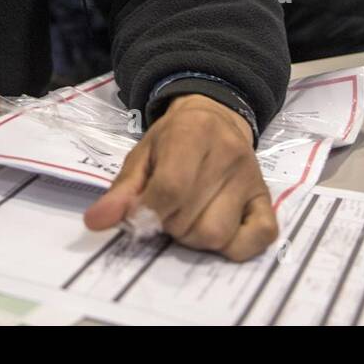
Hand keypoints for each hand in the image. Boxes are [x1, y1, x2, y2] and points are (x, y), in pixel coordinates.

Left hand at [83, 94, 277, 260]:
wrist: (215, 117)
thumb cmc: (171, 140)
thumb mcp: (141, 155)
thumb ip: (122, 191)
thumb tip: (96, 222)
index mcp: (194, 134)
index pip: (171, 188)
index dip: (149, 212)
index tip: (139, 217)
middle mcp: (229, 155)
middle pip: (191, 219)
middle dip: (169, 225)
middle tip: (166, 211)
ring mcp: (252, 179)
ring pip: (218, 234)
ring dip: (194, 237)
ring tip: (188, 217)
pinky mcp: (266, 199)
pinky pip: (260, 238)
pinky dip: (235, 246)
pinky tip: (218, 230)